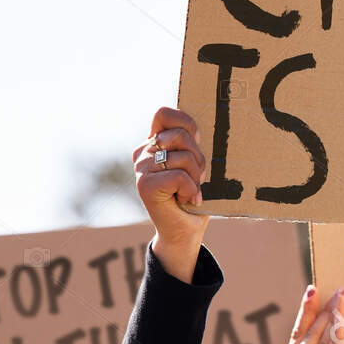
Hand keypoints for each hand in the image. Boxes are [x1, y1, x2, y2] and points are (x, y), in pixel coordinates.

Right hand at [132, 107, 208, 281]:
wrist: (185, 230)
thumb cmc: (194, 193)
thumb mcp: (195, 162)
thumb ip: (190, 142)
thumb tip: (202, 126)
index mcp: (153, 143)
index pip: (164, 114)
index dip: (186, 123)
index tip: (197, 140)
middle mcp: (143, 153)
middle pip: (180, 136)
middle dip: (198, 157)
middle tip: (197, 176)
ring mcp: (141, 169)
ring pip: (183, 157)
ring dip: (196, 176)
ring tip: (191, 189)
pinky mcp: (145, 186)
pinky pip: (179, 176)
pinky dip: (191, 189)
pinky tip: (188, 199)